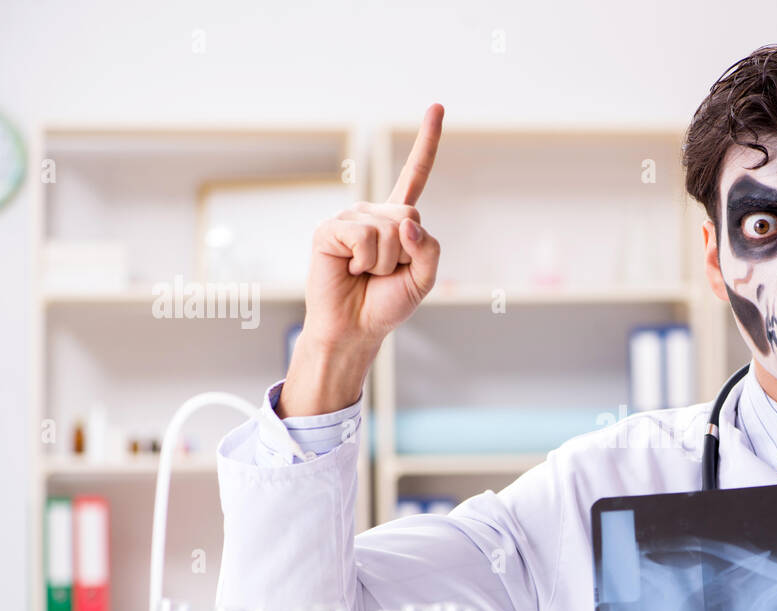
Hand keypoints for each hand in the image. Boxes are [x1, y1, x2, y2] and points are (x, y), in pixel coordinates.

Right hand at [280, 104, 444, 416]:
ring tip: (365, 274)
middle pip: (409, 215)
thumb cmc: (386, 303)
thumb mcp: (424, 279)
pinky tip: (349, 269)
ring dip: (383, 262)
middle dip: (405, 252)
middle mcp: (374, 213)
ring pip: (389, 230)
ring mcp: (351, 218)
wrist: (356, 328)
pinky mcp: (330, 228)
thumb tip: (406, 220)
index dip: (427, 143)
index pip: (415, 176)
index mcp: (398, 221)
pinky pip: (363, 237)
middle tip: (384, 273)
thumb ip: (428, 247)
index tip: (437, 106)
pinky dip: (364, 260)